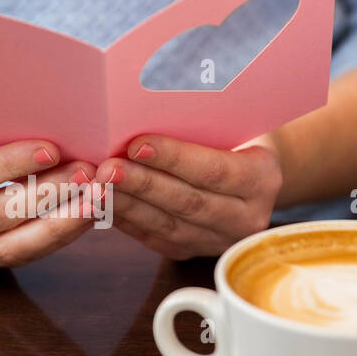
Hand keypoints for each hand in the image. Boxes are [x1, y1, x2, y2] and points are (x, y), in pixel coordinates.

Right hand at [0, 140, 96, 270]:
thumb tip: (35, 113)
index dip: (10, 164)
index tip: (52, 149)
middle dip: (46, 193)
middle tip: (87, 171)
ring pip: (13, 246)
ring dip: (61, 221)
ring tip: (96, 197)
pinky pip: (21, 256)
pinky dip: (56, 236)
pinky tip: (83, 215)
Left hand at [94, 135, 280, 259]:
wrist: (246, 171)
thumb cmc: (232, 133)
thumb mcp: (232, 122)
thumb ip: (201, 120)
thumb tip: (146, 105)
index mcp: (263, 179)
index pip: (215, 170)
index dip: (175, 158)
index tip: (137, 144)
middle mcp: (246, 218)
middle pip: (188, 202)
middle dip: (142, 184)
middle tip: (106, 169)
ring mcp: (217, 240)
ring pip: (166, 225)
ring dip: (125, 205)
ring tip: (93, 187)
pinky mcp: (190, 251)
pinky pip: (153, 238)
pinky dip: (123, 220)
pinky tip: (98, 204)